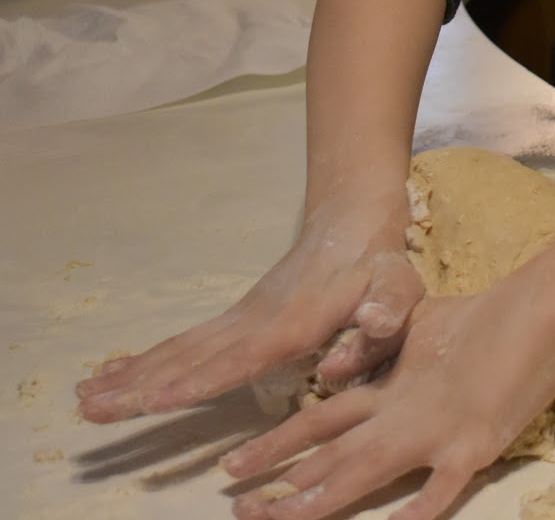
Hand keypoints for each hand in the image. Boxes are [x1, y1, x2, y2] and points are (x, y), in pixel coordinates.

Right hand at [75, 201, 421, 422]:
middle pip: (192, 357)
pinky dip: (147, 360)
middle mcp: (259, 321)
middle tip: (91, 410)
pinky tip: (113, 375)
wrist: (353, 217)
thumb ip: (387, 311)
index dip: (199, 380)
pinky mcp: (238, 317)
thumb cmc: (381, 262)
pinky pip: (186, 342)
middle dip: (142, 386)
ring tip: (83, 399)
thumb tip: (368, 329)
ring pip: (180, 350)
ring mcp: (243, 317)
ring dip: (132, 375)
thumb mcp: (399, 285)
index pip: (240, 357)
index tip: (156, 399)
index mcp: (296, 322)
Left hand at [223, 287, 554, 519]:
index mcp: (390, 386)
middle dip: (282, 481)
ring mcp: (435, 432)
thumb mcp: (422, 326)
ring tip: (281, 519)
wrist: (538, 309)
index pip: (321, 418)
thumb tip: (350, 366)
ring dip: (321, 499)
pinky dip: (416, 512)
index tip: (234, 467)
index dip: (278, 443)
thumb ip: (386, 349)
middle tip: (235, 508)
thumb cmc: (487, 313)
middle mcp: (400, 412)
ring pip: (365, 471)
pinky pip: (440, 490)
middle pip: (331, 452)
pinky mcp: (473, 445)